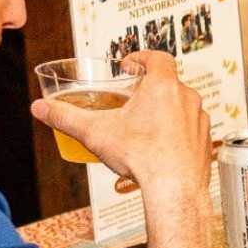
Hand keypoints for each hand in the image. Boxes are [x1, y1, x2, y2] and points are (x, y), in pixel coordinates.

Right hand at [38, 50, 213, 196]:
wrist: (174, 190)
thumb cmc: (143, 158)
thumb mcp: (95, 132)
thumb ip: (65, 117)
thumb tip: (42, 108)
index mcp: (163, 87)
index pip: (158, 57)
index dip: (142, 57)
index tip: (130, 64)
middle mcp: (187, 99)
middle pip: (169, 82)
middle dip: (149, 87)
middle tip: (132, 97)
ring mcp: (200, 120)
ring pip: (182, 106)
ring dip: (165, 109)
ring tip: (144, 123)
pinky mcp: (205, 141)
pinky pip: (191, 129)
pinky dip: (177, 131)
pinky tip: (160, 145)